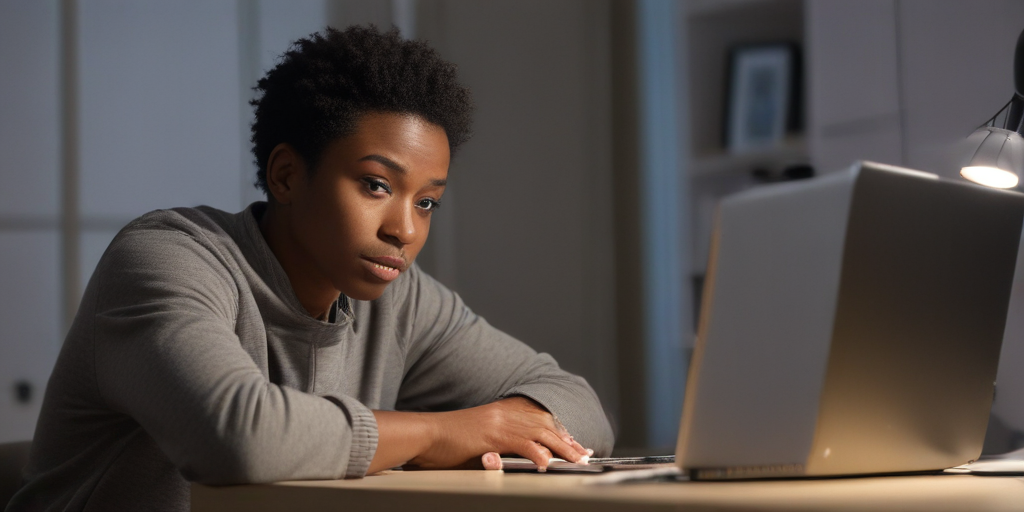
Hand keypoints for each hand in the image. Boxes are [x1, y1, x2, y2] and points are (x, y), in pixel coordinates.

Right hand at [410, 397, 590, 470]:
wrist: (425, 435)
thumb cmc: (447, 443)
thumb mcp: (480, 441)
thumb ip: (502, 447)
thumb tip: (522, 459)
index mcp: (502, 411)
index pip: (539, 419)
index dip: (560, 432)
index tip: (576, 444)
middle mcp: (503, 412)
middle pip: (545, 424)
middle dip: (567, 440)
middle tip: (584, 453)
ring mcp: (498, 421)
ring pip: (539, 432)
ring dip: (561, 447)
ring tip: (576, 459)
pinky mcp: (490, 433)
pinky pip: (520, 442)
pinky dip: (537, 452)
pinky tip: (547, 463)